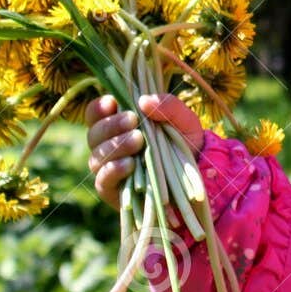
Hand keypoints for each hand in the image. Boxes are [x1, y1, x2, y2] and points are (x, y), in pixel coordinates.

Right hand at [85, 93, 205, 210]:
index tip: (112, 102)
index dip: (99, 108)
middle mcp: (109, 146)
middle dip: (111, 125)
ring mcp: (109, 169)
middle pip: (94, 134)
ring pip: (97, 157)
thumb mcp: (184, 121)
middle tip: (132, 120)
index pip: (96, 114)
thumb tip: (144, 100)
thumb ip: (169, 106)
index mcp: (119, 125)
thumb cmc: (184, 142)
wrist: (196, 175)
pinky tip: (129, 164)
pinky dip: (113, 170)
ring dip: (115, 146)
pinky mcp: (113, 191)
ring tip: (138, 140)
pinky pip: (103, 180)